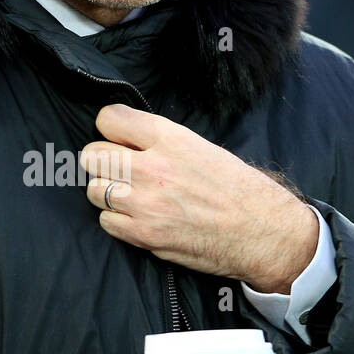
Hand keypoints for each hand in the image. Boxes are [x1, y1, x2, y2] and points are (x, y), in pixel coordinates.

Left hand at [79, 105, 318, 293]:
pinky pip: (106, 221)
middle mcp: (151, 167)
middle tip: (121, 171)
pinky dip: (117, 220)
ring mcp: (144, 203)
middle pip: (92, 155)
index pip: (109, 119)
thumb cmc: (237, 188)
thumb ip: (160, 142)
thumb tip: (128, 140)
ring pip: (93, 189)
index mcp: (168, 138)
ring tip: (131, 197)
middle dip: (103, 162)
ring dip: (108, 193)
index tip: (119, 139)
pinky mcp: (143, 234)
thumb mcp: (201, 147)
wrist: (261, 231)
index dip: (111, 129)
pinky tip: (137, 218)